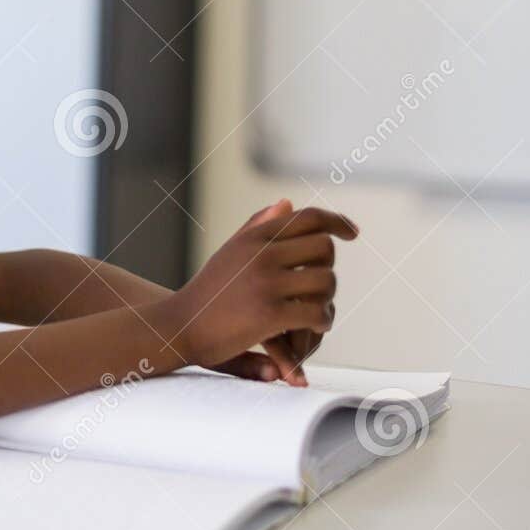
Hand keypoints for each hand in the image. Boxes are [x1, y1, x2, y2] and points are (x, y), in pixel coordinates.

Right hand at [161, 199, 355, 376]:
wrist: (175, 328)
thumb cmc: (205, 294)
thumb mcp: (230, 252)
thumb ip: (257, 228)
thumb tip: (286, 202)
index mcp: (253, 237)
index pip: (308, 217)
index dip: (337, 221)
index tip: (353, 233)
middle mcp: (260, 253)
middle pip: (323, 247)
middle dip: (328, 268)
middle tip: (321, 288)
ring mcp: (265, 283)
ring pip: (325, 280)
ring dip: (328, 298)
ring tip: (320, 311)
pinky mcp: (268, 314)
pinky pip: (316, 311)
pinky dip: (322, 321)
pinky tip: (314, 327)